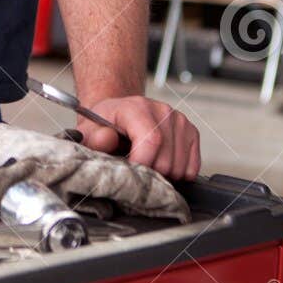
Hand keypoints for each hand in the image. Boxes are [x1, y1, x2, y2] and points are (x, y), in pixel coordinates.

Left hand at [74, 95, 199, 179]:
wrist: (119, 114)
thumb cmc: (105, 125)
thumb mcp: (90, 131)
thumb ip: (94, 138)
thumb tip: (106, 139)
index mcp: (136, 107)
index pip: (151, 141)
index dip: (142, 165)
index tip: (130, 173)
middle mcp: (162, 110)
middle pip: (165, 160)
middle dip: (149, 174)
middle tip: (134, 168)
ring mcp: (179, 120)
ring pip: (179, 167)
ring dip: (163, 176)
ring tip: (146, 164)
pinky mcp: (191, 131)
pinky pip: (192, 167)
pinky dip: (178, 174)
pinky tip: (161, 164)